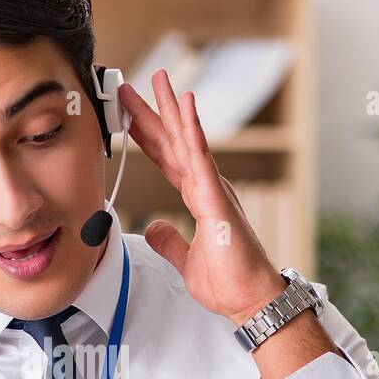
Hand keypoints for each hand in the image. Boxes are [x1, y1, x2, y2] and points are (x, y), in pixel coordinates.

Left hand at [119, 69, 287, 325]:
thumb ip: (170, 240)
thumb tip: (154, 227)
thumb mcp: (185, 260)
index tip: (127, 116)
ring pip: (186, 139)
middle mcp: (206, 186)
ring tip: (158, 79)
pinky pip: (200, 156)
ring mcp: (213, 188)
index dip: (145, 136)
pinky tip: (185, 105)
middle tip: (129, 86)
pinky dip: (192, 128)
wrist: (250, 299)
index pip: (166, 159)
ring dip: (170, 108)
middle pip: (172, 142)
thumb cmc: (230, 281)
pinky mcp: (217, 198)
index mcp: (199, 197)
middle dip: (149, 113)